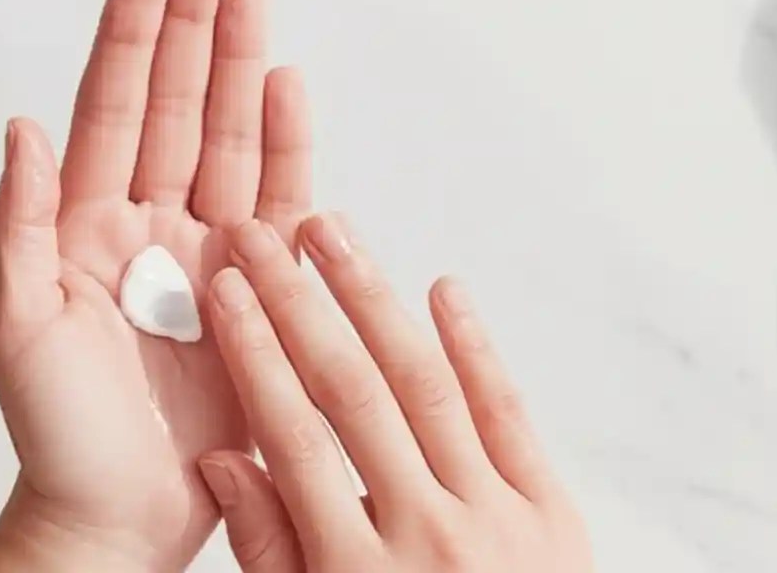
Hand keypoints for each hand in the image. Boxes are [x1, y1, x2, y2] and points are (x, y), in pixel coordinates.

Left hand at [0, 0, 310, 570]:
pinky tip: (289, 86)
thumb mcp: (16, 329)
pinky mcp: (262, 287)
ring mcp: (210, 251)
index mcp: (87, 225)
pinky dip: (290, 145)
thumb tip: (21, 128)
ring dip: (243, 62)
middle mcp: (152, 223)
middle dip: (197, 20)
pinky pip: (280, 205)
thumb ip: (19, 226)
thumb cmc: (57, 433)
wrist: (120, 514)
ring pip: (232, 137)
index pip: (116, 107)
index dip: (134, 34)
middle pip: (181, 102)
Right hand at [197, 215, 593, 571]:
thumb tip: (223, 457)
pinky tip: (442, 289)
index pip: (294, 441)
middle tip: (264, 237)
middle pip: (353, 395)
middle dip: (300, 306)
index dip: (254, 356)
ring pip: (427, 386)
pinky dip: (475, 347)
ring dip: (375, 301)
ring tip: (334, 235)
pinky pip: (508, 413)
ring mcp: (499, 518)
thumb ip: (274, 551)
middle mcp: (428, 535)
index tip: (224, 291)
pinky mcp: (553, 510)